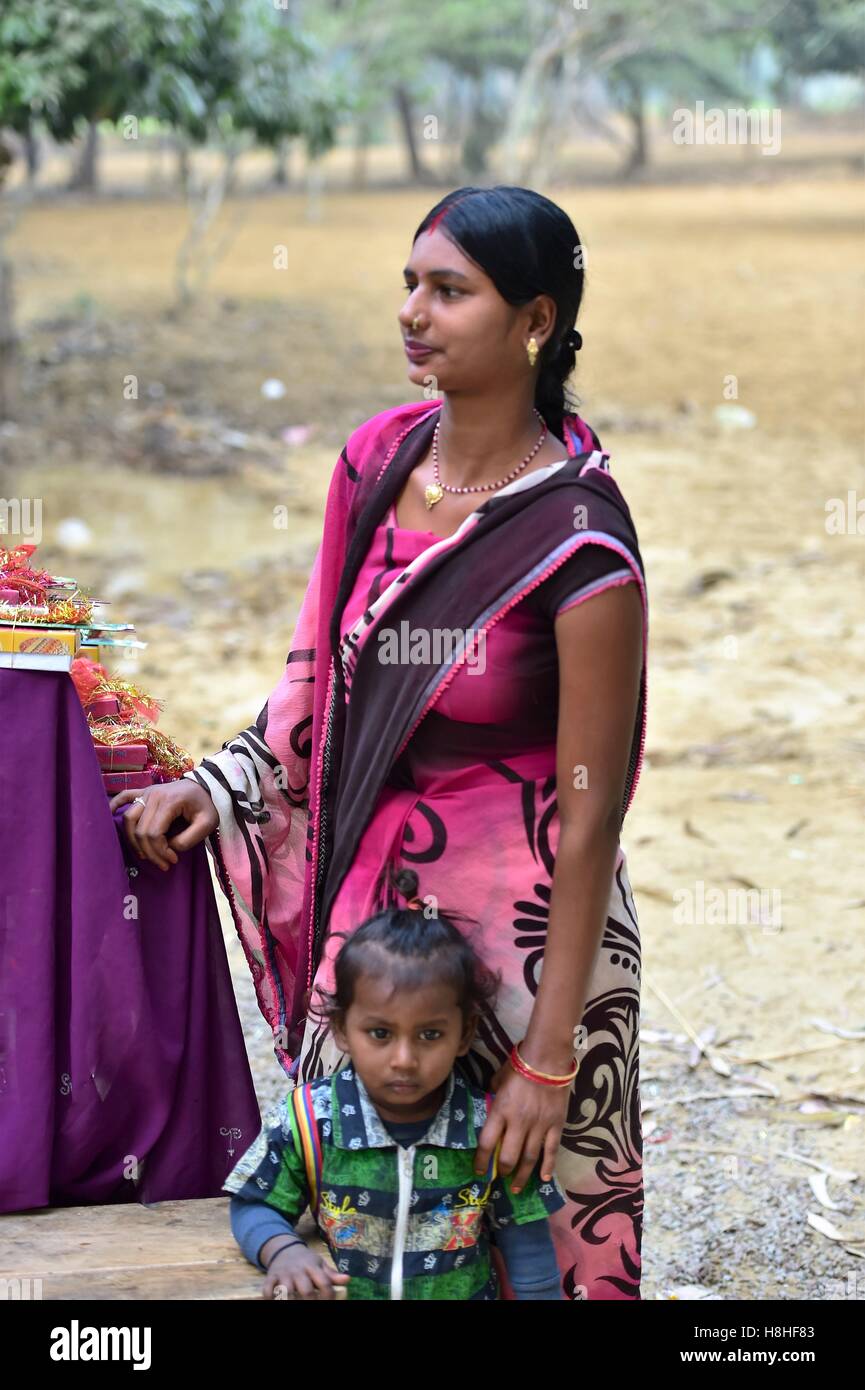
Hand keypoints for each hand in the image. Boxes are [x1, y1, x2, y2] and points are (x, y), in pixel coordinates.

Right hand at [109, 779, 217, 871]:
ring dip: (134, 841)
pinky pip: (123, 797)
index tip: (173, 860)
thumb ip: (188, 840)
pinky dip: (114, 806)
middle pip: (139, 830)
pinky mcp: (143, 792)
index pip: (153, 833)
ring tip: (146, 855)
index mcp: (169, 801)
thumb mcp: (207, 824)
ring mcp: (146, 792)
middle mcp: (153, 795)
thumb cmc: (207, 806)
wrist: (207, 787)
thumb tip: (168, 848)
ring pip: (128, 819)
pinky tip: (109, 816)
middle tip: (164, 864)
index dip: (160, 852)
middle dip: (150, 852)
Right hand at [263, 1244, 350, 1300]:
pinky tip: (275, 1300)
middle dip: (310, 1301)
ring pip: (286, 1291)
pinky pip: (268, 1289)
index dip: (328, 1295)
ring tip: (295, 1301)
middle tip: (313, 1304)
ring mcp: (283, 1274)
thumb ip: (332, 1274)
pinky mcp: (270, 1277)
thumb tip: (348, 1279)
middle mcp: (298, 1271)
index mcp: (312, 1267)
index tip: (330, 1301)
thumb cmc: (305, 1261)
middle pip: (306, 1290)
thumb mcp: (319, 1264)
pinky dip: (270, 1297)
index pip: (324, 1282)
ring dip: (290, 1299)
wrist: (284, 1249)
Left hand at [473, 1055, 570, 1194]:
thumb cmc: (519, 1065)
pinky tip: (544, 1178)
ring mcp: (539, 1126)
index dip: (482, 1161)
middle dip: (503, 1171)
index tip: (479, 1171)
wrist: (547, 1059)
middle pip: (509, 1156)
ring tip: (517, 1188)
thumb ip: (494, 1095)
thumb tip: (492, 1104)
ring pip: (530, 1158)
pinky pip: (552, 1150)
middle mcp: (519, 1123)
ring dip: (522, 1176)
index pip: (487, 1143)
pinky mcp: (556, 1125)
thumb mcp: (499, 1079)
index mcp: (501, 1111)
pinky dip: (548, 1166)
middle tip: (501, 1178)